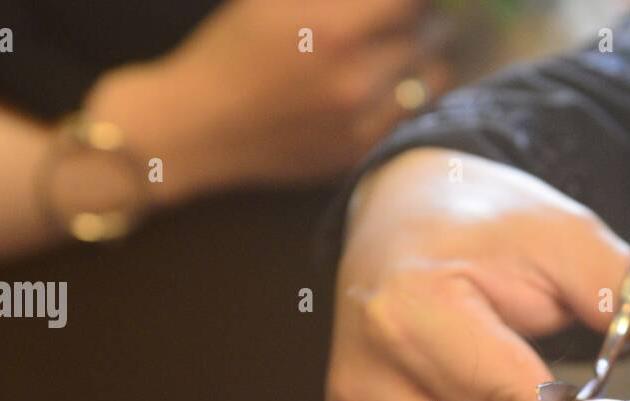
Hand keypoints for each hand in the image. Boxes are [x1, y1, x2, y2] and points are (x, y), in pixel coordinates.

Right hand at [153, 0, 450, 187]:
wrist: (197, 127)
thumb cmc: (232, 50)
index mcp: (336, 29)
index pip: (414, 0)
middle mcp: (357, 80)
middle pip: (430, 36)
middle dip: (420, 20)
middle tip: (401, 16)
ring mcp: (362, 125)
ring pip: (432, 82)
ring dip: (424, 60)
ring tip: (405, 49)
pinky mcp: (359, 155)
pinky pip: (410, 119)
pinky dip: (409, 98)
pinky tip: (391, 86)